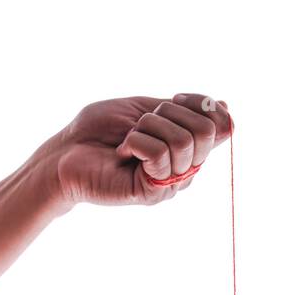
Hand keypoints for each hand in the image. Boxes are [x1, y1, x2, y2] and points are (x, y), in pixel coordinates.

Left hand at [36, 95, 232, 208]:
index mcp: (186, 147)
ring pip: (182, 143)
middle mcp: (184, 168)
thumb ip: (183, 112)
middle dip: (168, 115)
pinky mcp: (152, 194)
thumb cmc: (99, 130)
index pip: (219, 125)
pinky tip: (122, 153)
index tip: (172, 101)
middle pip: (204, 133)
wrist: (67, 151)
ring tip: (128, 140)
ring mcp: (169, 183)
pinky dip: (136, 143)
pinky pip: (160, 156)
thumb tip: (227, 109)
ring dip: (147, 129)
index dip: (201, 104)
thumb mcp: (147, 109)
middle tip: (142, 124)